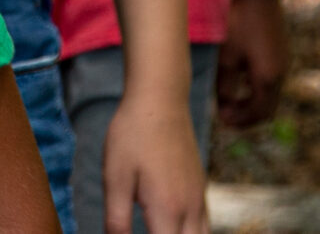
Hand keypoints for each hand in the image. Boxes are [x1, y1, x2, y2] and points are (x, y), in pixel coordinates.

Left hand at [100, 84, 207, 233]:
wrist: (160, 98)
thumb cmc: (133, 136)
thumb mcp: (114, 178)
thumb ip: (115, 220)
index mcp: (167, 210)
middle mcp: (190, 209)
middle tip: (150, 232)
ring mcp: (199, 198)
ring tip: (160, 230)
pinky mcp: (200, 187)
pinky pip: (204, 225)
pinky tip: (174, 228)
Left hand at [215, 0, 287, 126]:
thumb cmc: (239, 24)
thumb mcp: (226, 58)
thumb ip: (225, 87)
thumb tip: (224, 107)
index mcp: (268, 78)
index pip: (258, 113)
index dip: (239, 120)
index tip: (221, 119)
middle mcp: (281, 73)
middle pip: (267, 109)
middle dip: (246, 116)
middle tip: (225, 115)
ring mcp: (283, 62)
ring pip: (270, 95)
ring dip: (252, 102)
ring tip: (230, 100)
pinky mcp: (281, 52)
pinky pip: (271, 80)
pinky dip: (257, 89)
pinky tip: (239, 80)